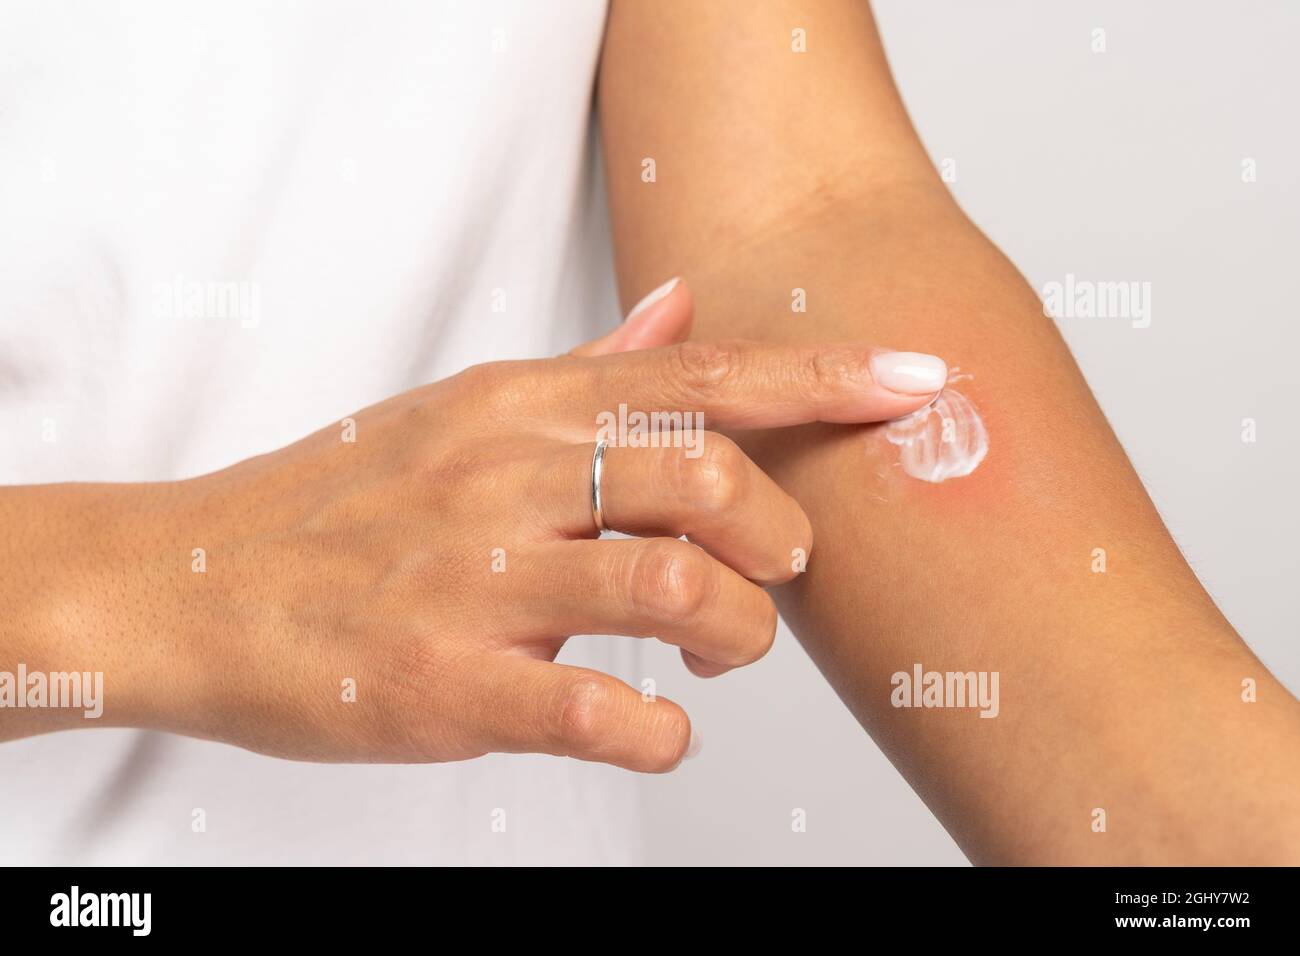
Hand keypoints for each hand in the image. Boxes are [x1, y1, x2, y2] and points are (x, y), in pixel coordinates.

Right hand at [87, 280, 946, 769]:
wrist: (190, 582)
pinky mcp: (445, 682)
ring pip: (670, 584)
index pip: (703, 376)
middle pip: (706, 474)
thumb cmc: (338, 501)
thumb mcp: (464, 410)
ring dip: (735, 629)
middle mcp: (504, 475)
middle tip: (780, 568)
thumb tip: (682, 311)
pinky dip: (662, 730)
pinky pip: (597, 710)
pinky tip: (662, 726)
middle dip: (778, 530)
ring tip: (724, 650)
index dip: (825, 375)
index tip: (917, 382)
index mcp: (518, 406)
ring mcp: (474, 579)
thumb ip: (588, 366)